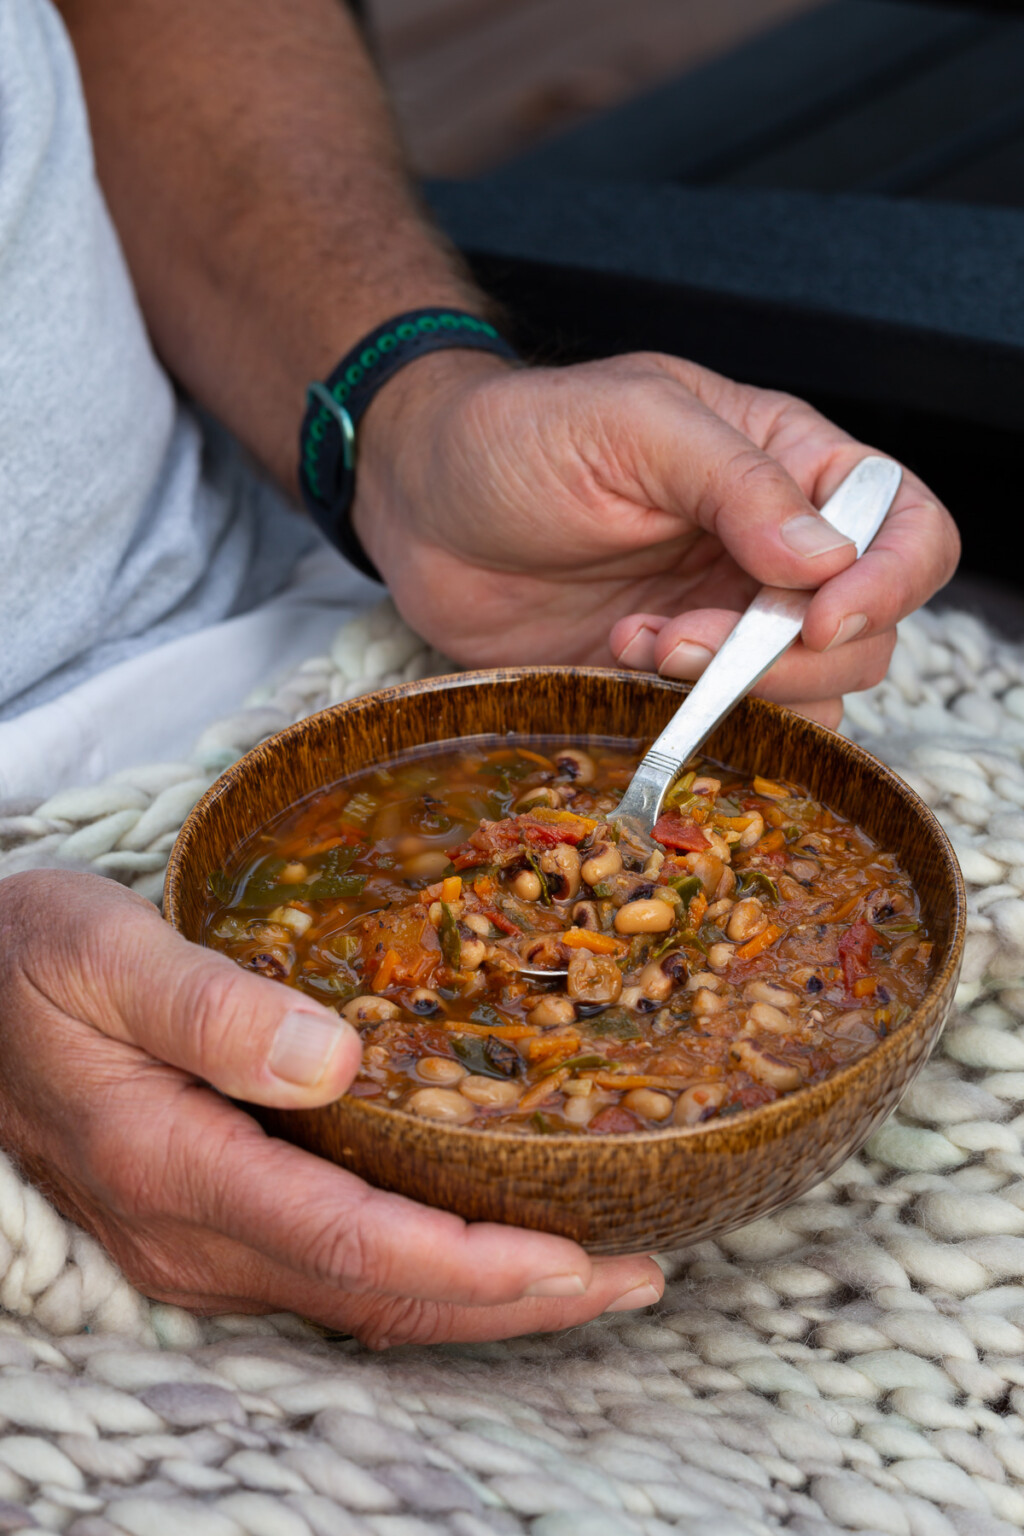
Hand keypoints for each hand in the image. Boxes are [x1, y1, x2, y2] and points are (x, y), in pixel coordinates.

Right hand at [0, 871, 661, 1345]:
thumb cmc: (24, 963)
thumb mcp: (101, 953)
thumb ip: (210, 1007)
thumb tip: (335, 1058)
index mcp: (172, 1165)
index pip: (347, 1242)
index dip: (470, 1261)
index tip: (575, 1256)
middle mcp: (191, 1232)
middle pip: (376, 1296)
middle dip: (513, 1301)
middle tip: (635, 1275)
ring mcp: (198, 1241)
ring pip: (361, 1299)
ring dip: (483, 1298)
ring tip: (597, 1274)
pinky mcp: (210, 1223)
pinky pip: (335, 1271)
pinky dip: (427, 1272)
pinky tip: (486, 1245)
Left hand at [356, 351, 958, 726]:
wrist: (422, 508)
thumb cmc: (519, 438)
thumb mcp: (631, 423)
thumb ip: (735, 482)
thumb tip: (825, 560)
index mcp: (786, 464)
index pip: (903, 525)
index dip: (889, 581)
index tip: (818, 617)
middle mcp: (774, 550)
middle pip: (865, 631)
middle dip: (788, 654)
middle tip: (685, 636)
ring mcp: (727, 622)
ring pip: (811, 696)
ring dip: (736, 692)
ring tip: (638, 643)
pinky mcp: (672, 681)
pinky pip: (733, 730)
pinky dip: (697, 723)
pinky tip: (620, 670)